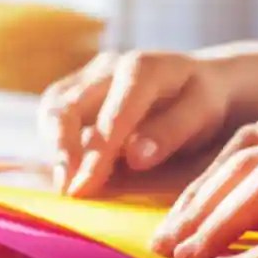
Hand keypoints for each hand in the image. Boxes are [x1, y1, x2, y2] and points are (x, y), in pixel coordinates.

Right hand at [38, 50, 232, 196]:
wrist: (197, 84)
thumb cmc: (204, 103)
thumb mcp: (203, 113)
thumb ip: (170, 133)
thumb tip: (134, 157)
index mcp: (146, 68)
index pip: (115, 111)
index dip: (99, 151)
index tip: (86, 187)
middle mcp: (111, 65)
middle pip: (69, 105)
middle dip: (66, 150)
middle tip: (71, 192)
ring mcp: (89, 75)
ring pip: (54, 108)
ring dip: (55, 148)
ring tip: (64, 186)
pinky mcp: (76, 88)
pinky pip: (52, 113)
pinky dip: (54, 144)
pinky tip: (66, 173)